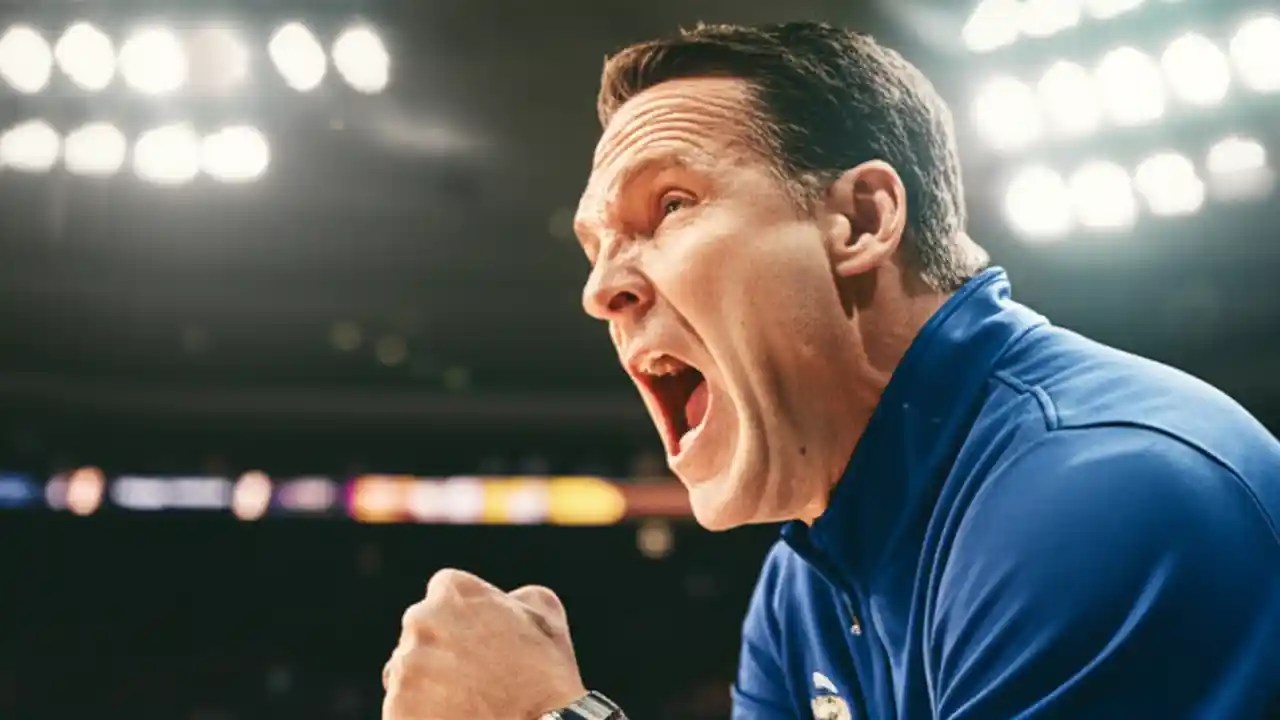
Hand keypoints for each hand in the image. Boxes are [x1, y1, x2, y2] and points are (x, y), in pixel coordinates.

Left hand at [382, 568, 587, 719]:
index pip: (444, 592)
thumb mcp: (547, 622)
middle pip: (420, 631)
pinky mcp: (395, 708)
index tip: (475, 640)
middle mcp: (422, 621)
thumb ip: (520, 599)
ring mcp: (405, 667)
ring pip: (406, 672)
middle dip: (440, 649)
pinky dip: (420, 714)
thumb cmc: (545, 682)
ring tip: (463, 703)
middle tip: (471, 677)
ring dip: (427, 684)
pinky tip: (451, 718)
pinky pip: (401, 708)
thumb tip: (512, 599)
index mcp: (454, 592)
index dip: (463, 616)